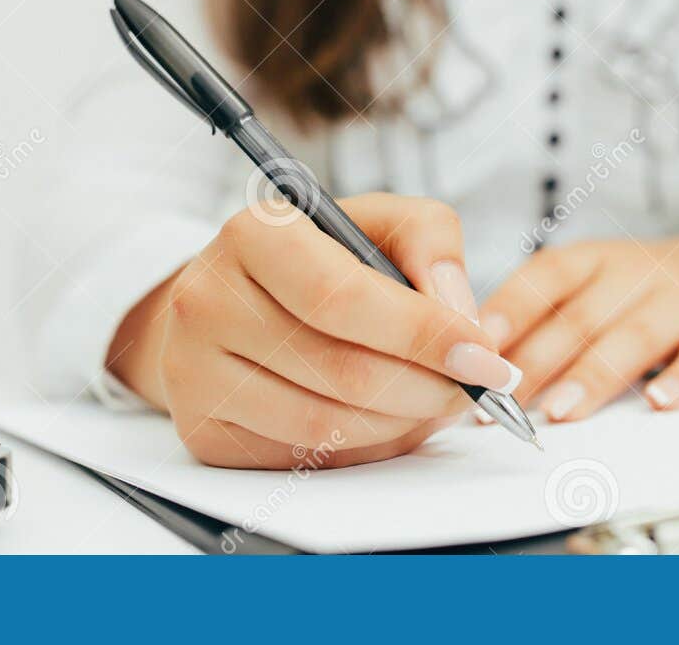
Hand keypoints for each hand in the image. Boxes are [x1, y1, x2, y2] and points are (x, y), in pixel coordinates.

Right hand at [106, 194, 519, 467]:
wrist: (228, 301)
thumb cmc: (315, 259)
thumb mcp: (376, 221)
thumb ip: (430, 241)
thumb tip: (459, 313)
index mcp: (252, 234)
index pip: (342, 297)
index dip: (422, 333)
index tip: (483, 354)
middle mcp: (207, 302)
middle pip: (341, 370)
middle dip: (427, 387)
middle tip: (474, 387)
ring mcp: (195, 373)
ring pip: (325, 424)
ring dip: (401, 422)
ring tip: (435, 400)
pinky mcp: (202, 431)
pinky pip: (303, 457)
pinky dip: (363, 446)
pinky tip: (388, 419)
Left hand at [478, 224, 678, 422]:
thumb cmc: (657, 288)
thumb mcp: (602, 284)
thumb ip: (549, 317)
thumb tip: (475, 362)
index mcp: (596, 260)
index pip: (544, 278)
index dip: (507, 311)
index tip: (472, 345)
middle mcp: (637, 273)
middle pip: (581, 316)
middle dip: (536, 361)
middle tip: (500, 401)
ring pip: (635, 336)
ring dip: (594, 375)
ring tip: (560, 412)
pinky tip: (660, 402)